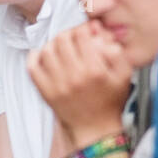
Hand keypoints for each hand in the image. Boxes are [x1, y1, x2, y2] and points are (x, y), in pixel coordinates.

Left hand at [27, 21, 130, 145]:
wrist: (95, 129)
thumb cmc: (110, 102)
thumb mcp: (124, 76)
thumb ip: (117, 52)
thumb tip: (102, 35)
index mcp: (94, 70)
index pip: (81, 35)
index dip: (83, 28)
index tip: (86, 31)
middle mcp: (74, 77)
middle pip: (62, 39)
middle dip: (69, 33)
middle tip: (73, 37)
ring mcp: (57, 85)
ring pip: (47, 50)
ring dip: (53, 43)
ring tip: (61, 47)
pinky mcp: (46, 92)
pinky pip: (33, 68)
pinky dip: (35, 57)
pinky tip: (44, 55)